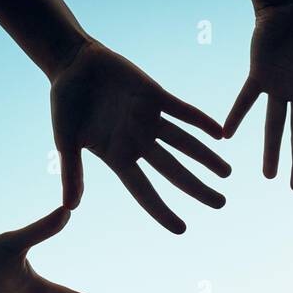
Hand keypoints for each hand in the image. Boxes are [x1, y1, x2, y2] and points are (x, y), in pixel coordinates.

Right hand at [50, 40, 229, 231]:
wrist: (72, 62)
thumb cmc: (64, 103)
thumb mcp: (66, 140)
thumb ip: (72, 171)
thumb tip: (69, 208)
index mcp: (118, 157)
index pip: (145, 191)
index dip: (162, 211)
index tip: (182, 229)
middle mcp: (139, 142)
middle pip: (175, 171)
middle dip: (198, 188)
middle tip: (221, 203)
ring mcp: (150, 120)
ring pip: (185, 144)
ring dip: (207, 158)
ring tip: (227, 173)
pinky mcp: (156, 96)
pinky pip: (183, 112)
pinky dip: (201, 121)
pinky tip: (219, 134)